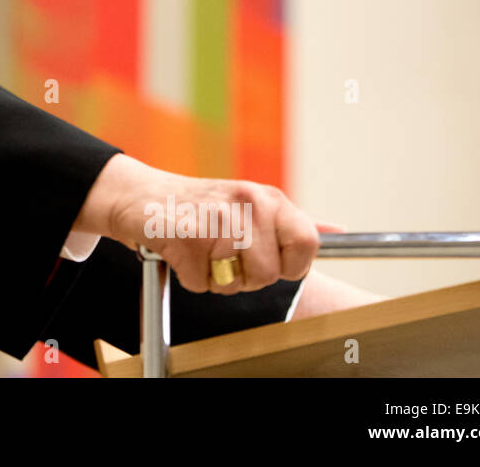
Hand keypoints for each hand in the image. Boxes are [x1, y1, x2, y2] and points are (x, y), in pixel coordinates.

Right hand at [73, 153, 320, 294]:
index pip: (308, 244)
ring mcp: (216, 220)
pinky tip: (182, 252)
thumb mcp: (252, 204)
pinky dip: (188, 276)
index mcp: (268, 198)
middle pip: (268, 274)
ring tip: (202, 252)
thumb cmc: (200, 206)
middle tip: (223, 254)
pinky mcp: (186, 237)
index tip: (267, 259)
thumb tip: (338, 232)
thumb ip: (292, 222)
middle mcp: (247, 205)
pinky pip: (200, 284)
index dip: (290, 265)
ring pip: (234, 282)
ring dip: (215, 278)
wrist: (142, 196)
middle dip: (245, 276)